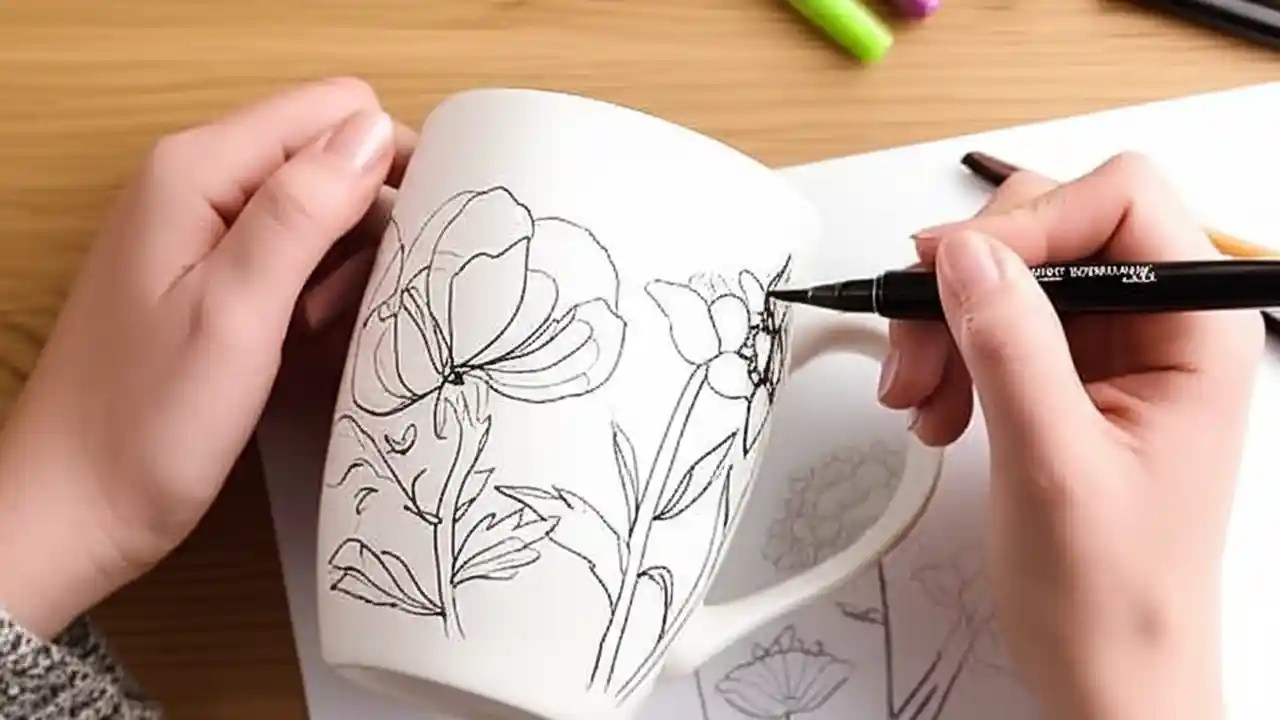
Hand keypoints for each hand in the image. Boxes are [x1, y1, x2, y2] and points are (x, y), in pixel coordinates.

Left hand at [0, 78, 412, 637]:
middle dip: (364, 225)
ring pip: (321, 211)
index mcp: (198, 171)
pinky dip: (316, 296)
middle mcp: (197, 184)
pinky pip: (294, 258)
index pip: (336, 110)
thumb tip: (375, 131)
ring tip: (312, 334)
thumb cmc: (146, 425)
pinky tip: (299, 344)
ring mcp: (201, 231)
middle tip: (338, 307)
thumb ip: (302, 211)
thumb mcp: (236, 314)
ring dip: (342, 269)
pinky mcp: (209, 277)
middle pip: (330, 157)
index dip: (389, 163)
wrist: (73, 511)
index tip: (411, 243)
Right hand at [877, 153, 1261, 719]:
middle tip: (915, 349)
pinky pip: (992, 326)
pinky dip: (947, 356)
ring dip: (944, 327)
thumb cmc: (1112, 596)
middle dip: (968, 282)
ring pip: (1007, 277)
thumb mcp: (1053, 466)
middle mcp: (1158, 326)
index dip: (1031, 221)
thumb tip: (964, 252)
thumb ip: (1011, 347)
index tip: (950, 271)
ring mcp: (1110, 351)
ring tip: (916, 399)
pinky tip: (934, 412)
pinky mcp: (1066, 378)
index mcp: (1197, 333)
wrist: (1104, 671)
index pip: (1122, 200)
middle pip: (1052, 230)